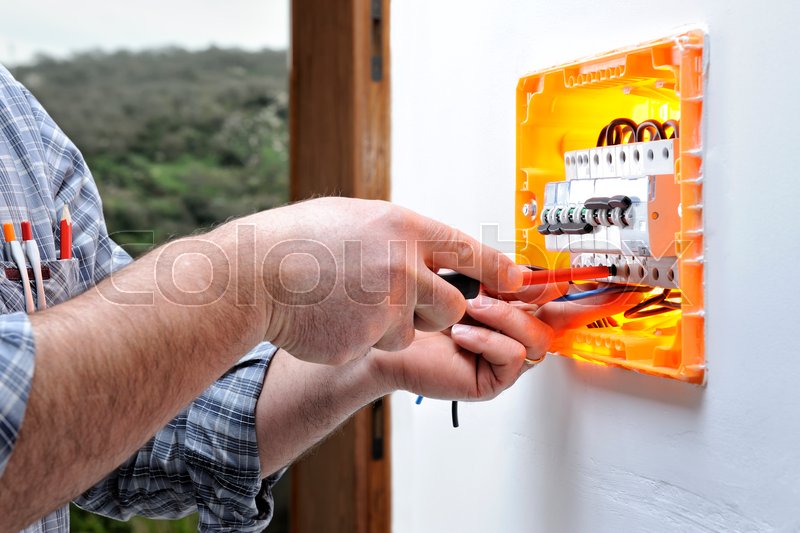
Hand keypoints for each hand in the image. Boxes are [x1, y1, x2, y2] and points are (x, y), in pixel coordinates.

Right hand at [225, 197, 521, 363]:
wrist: (255, 275)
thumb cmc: (297, 244)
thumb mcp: (354, 218)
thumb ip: (396, 234)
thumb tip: (426, 244)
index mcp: (401, 226)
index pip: (469, 249)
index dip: (499, 269)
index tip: (523, 283)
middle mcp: (403, 262)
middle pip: (452, 302)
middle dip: (436, 311)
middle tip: (397, 300)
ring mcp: (389, 302)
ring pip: (417, 329)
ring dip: (395, 325)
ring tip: (353, 303)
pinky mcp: (371, 337)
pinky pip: (385, 345)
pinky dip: (366, 338)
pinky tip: (338, 319)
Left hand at [369, 288, 644, 400]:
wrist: (388, 338)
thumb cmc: (421, 309)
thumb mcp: (465, 281)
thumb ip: (500, 276)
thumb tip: (532, 274)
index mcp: (514, 306)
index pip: (561, 299)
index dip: (592, 293)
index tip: (618, 283)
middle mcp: (515, 333)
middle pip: (560, 320)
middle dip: (554, 302)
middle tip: (537, 287)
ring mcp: (506, 359)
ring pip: (537, 338)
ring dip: (505, 318)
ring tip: (471, 309)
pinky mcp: (493, 380)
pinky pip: (512, 358)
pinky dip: (488, 340)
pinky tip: (461, 334)